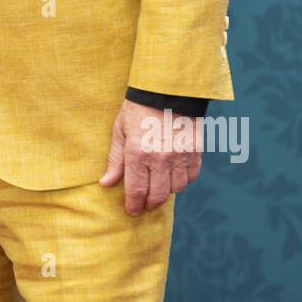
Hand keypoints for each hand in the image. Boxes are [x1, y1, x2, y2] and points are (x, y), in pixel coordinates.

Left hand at [99, 99, 201, 215]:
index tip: (131, 210)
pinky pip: (191, 177)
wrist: (168, 90)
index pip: (136, 191)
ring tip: (158, 186)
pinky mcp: (195, 151)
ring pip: (176, 189)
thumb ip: (115, 159)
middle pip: (157, 196)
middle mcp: (160, 158)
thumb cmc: (138, 109)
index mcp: (138, 153)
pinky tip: (174, 175)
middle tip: (144, 204)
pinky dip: (183, 180)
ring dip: (166, 191)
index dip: (133, 205)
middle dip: (149, 204)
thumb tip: (106, 183)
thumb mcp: (120, 131)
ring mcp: (180, 155)